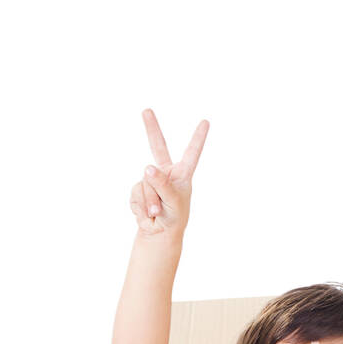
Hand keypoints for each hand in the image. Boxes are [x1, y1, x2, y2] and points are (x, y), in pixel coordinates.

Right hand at [129, 108, 208, 237]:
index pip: (191, 153)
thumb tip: (148, 168)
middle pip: (157, 145)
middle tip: (146, 110)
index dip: (198, 138)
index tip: (206, 122)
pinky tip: (148, 213)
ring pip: (145, 182)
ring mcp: (150, 178)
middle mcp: (166, 172)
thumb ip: (162, 185)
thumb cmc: (174, 217)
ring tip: (157, 212)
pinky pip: (136, 192)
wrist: (159, 232)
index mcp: (182, 173)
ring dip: (150, 201)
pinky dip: (141, 205)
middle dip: (151, 127)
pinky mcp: (138, 188)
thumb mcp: (173, 202)